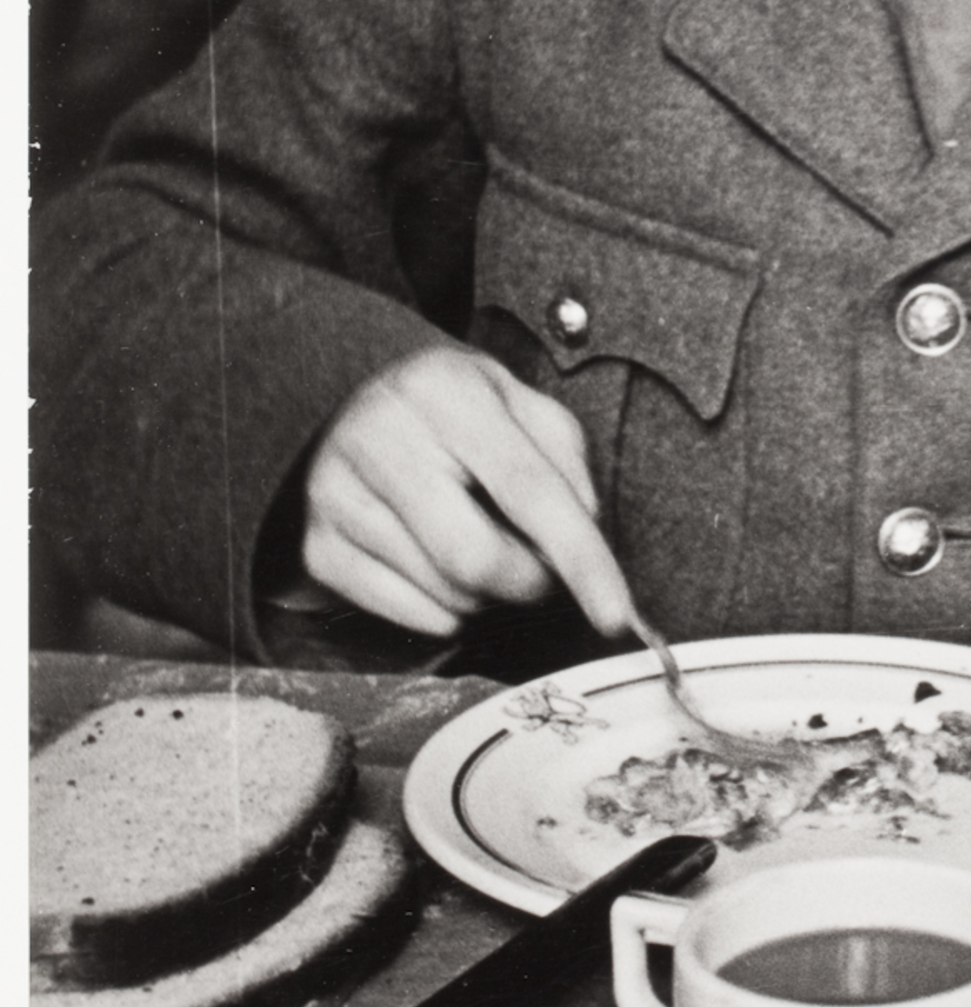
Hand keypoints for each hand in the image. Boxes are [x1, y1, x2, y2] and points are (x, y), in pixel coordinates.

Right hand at [303, 344, 635, 639]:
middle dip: (529, 582)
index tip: (616, 614)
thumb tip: (581, 533)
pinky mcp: (318, 547)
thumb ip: (563, 459)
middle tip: (538, 563)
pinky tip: (439, 565)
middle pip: (477, 560)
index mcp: (446, 392)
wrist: (352, 401)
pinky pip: (407, 615)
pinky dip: (444, 609)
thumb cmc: (453, 409)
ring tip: (479, 543)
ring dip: (487, 593)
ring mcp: (338, 496)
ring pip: (446, 595)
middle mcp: (381, 439)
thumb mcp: (518, 402)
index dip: (581, 558)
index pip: (528, 488)